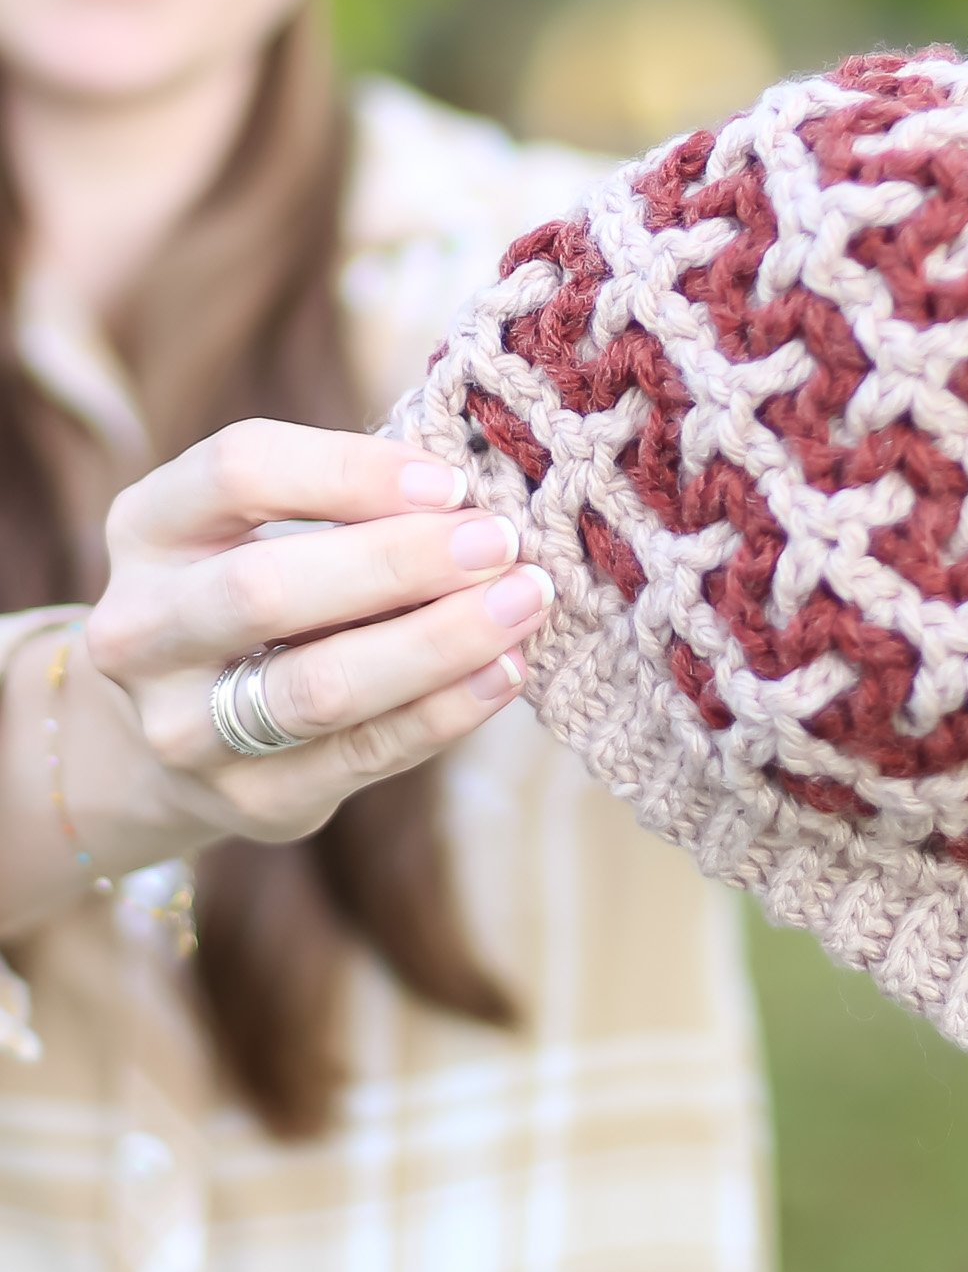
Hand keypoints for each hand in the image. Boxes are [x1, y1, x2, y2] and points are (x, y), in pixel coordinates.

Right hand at [82, 419, 553, 851]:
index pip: (236, 472)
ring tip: (522, 603)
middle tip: (500, 541)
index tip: (450, 481)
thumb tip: (480, 493)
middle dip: (399, 561)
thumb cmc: (259, 587)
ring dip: (437, 642)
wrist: (173, 730)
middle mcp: (141, 629)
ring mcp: (183, 727)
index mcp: (149, 528)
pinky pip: (362, 754)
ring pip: (317, 687)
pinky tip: (505, 671)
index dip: (349, 471)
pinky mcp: (248, 800)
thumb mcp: (264, 524)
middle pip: (265, 589)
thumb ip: (350, 500)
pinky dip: (445, 710)